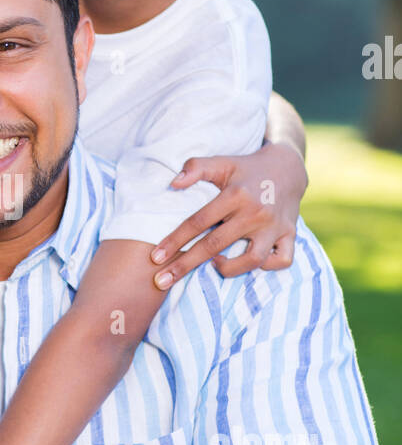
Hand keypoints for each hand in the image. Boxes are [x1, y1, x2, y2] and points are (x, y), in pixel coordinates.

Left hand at [150, 142, 307, 287]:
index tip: (155, 257)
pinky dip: (267, 267)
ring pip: (253, 260)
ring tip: (215, 264)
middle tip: (161, 281)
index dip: (175, 240)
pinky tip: (248, 261)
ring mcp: (275, 226)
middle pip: (215, 245)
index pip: (198, 222)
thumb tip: (172, 183)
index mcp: (236, 195)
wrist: (288, 167)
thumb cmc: (246, 168)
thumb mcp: (222, 162)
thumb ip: (195, 168)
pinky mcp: (290, 235)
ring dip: (230, 268)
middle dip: (184, 265)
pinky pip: (282, 261)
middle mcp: (255, 213)